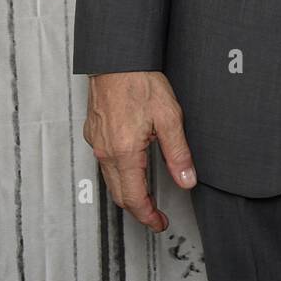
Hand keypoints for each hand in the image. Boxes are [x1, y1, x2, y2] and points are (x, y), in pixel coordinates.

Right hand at [83, 71, 196, 231]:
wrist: (117, 58)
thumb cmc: (140, 81)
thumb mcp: (169, 117)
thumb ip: (178, 153)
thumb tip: (187, 180)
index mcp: (125, 152)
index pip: (134, 198)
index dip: (148, 216)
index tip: (159, 223)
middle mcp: (106, 150)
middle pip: (119, 194)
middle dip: (138, 209)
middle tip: (155, 214)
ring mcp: (97, 141)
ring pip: (110, 179)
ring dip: (127, 192)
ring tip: (146, 195)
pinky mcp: (94, 132)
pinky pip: (104, 162)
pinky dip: (118, 173)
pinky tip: (131, 166)